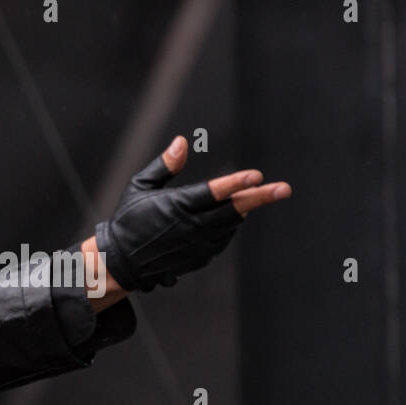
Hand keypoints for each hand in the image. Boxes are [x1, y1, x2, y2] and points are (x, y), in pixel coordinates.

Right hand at [85, 135, 289, 297]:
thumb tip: (182, 142)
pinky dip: (231, 225)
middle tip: (284, 189)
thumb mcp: (140, 186)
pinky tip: (234, 214)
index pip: (213, 193)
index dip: (237, 183)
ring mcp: (198, 244)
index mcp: (176, 206)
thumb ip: (164, 165)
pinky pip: (223, 238)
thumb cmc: (129, 219)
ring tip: (262, 194)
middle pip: (233, 210)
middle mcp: (191, 227)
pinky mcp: (200, 257)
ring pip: (232, 224)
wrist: (121, 262)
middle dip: (260, 198)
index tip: (257, 175)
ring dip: (247, 209)